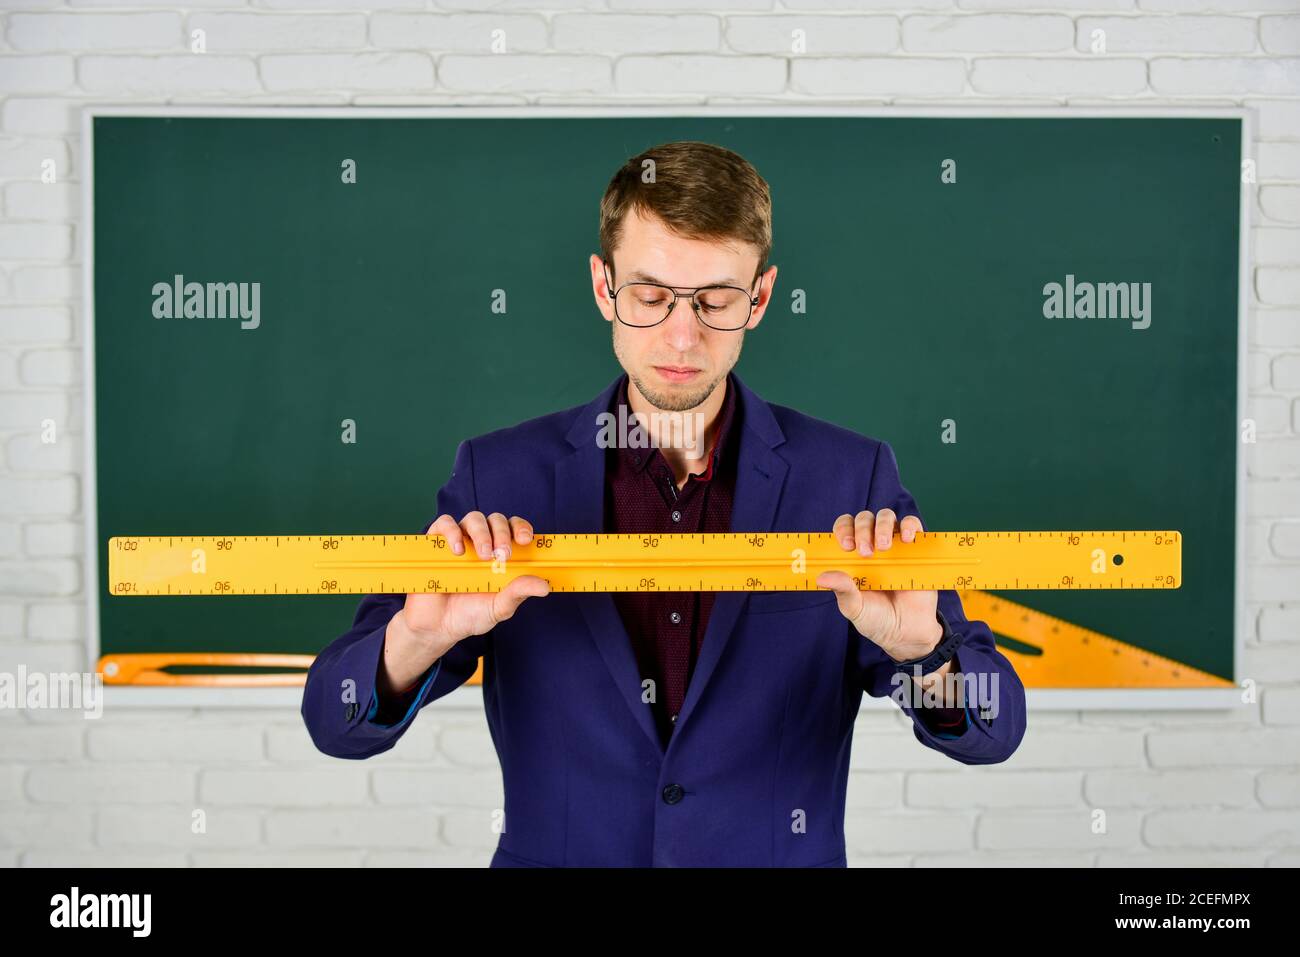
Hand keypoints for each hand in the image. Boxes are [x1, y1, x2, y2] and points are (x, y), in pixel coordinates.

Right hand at [380, 511, 549, 692]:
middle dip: (503, 533)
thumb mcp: (499, 608)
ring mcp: (459, 541)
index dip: (521, 528)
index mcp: (501, 554)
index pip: (515, 528)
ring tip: (483, 556)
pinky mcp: (436, 543)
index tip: (525, 540)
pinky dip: (452, 532)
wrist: (437, 627)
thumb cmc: (470, 615)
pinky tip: (458, 551)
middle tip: (502, 555)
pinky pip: (444, 524)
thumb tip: (544, 586)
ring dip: (482, 533)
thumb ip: (519, 593)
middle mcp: (482, 543)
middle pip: (497, 520)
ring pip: (474, 518)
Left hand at [816, 509, 944, 665]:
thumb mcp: (854, 608)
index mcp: (852, 555)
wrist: (907, 632)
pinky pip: (913, 525)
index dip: (843, 529)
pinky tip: (905, 539)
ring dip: (882, 526)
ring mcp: (894, 545)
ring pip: (886, 516)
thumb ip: (842, 590)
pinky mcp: (916, 548)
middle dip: (862, 530)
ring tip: (884, 548)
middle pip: (864, 518)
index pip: (844, 527)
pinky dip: (908, 526)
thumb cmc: (876, 618)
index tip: (846, 546)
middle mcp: (872, 544)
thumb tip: (821, 577)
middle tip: (865, 553)